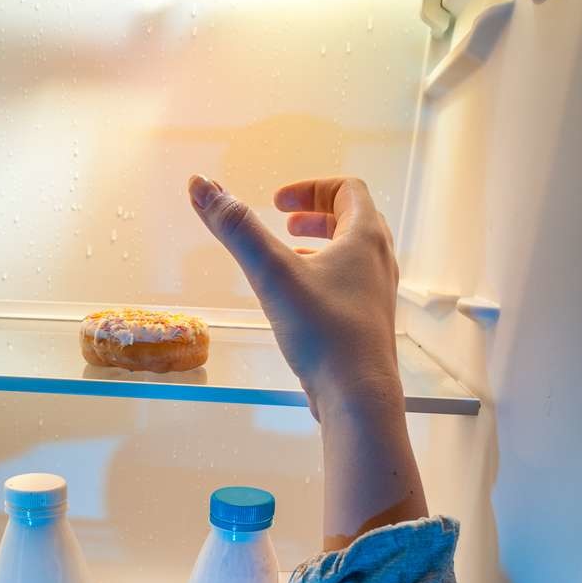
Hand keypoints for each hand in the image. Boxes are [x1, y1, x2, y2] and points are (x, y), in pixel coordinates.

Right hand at [188, 174, 399, 421]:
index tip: (279, 203)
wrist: (358, 395)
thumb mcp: (272, 274)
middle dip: (316, 214)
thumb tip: (201, 187)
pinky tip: (299, 300)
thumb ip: (237, 229)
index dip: (310, 188)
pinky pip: (351, 285)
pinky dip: (326, 277)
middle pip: (354, 220)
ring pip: (354, 255)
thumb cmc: (323, 331)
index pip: (347, 190)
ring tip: (289, 255)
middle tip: (285, 221)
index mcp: (365, 238)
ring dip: (322, 246)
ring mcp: (378, 294)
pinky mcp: (369, 324)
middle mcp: (379, 261)